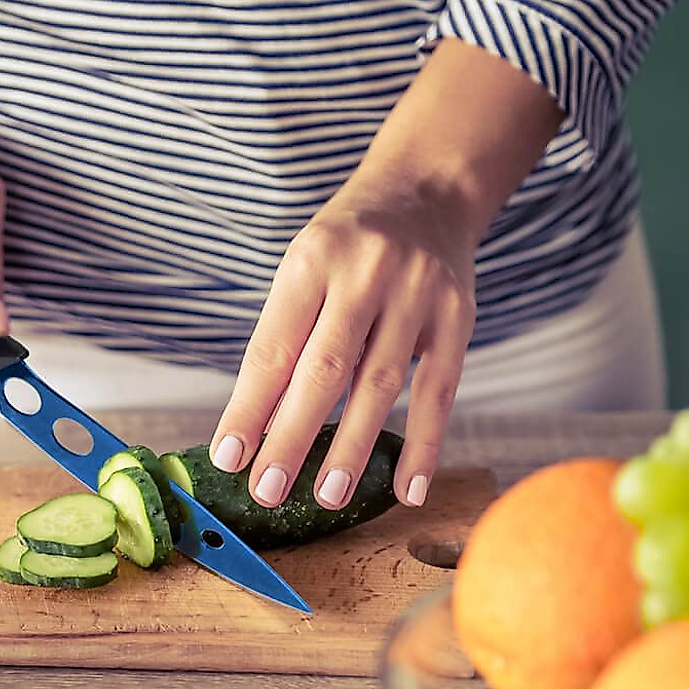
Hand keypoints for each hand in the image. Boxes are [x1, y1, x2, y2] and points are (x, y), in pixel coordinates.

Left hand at [210, 173, 477, 509]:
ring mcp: (418, 293)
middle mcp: (366, 272)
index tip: (229, 458)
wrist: (426, 191)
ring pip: (379, 385)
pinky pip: (439, 392)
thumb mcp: (302, 271)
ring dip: (352, 449)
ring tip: (328, 496)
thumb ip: (284, 341)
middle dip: (292, 437)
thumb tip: (256, 431)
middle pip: (324, 371)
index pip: (273, 348)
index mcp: (311, 259)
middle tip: (268, 490)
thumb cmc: (345, 248)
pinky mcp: (458, 317)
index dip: (249, 408)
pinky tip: (408, 490)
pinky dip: (423, 446)